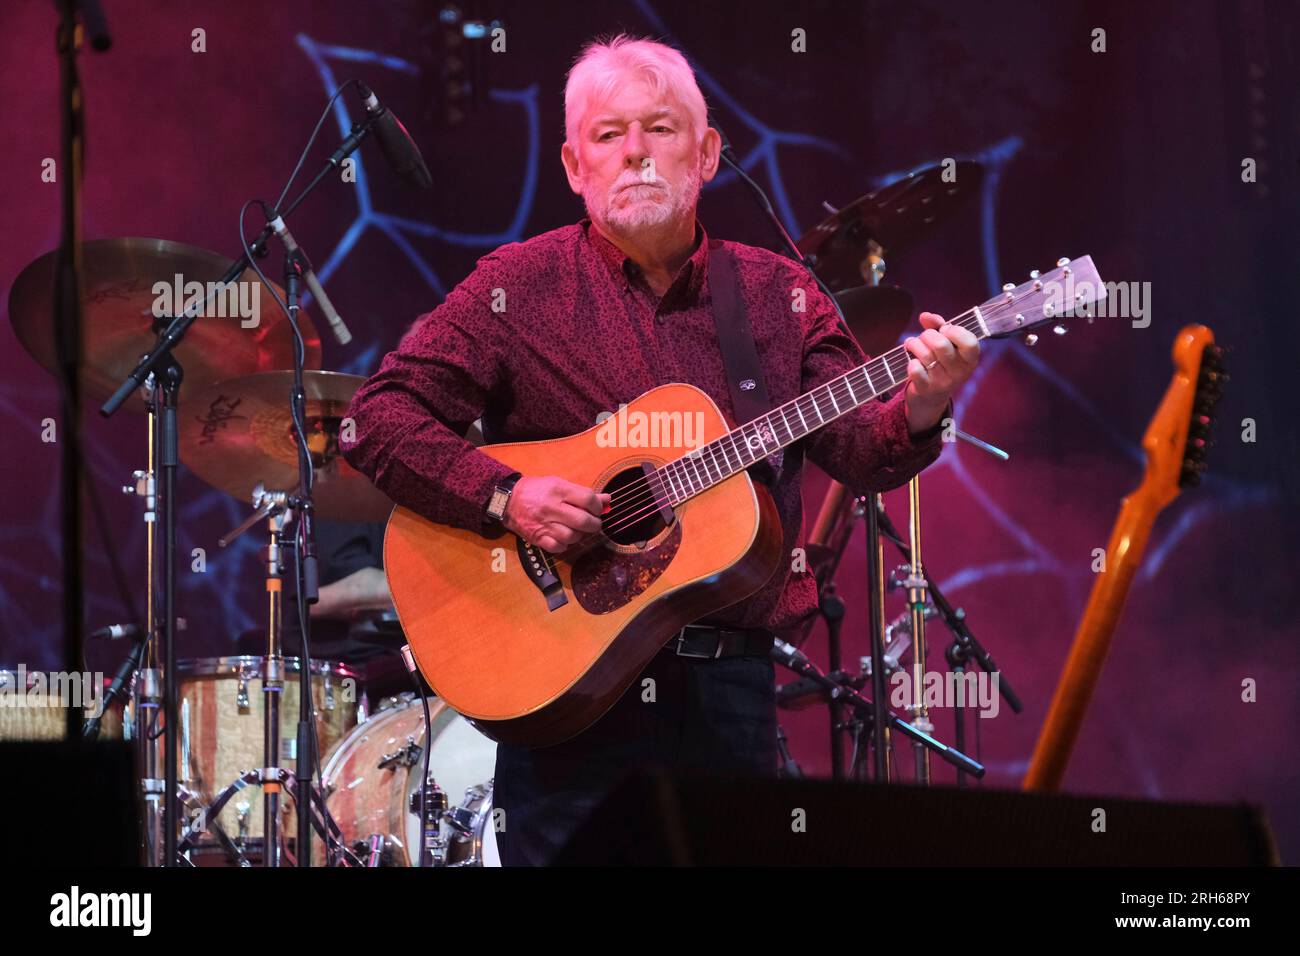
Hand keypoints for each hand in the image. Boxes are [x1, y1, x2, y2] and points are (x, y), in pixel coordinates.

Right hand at [502, 475, 611, 553]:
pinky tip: (563, 537)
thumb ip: (582, 493)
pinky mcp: (537, 538)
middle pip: (583, 521)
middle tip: (593, 524)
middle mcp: (551, 507)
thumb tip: (607, 500)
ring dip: (579, 535)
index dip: (597, 507)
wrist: (508, 500)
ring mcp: (543, 524)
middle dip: (594, 525)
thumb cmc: (537, 490)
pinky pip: (558, 547)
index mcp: (558, 489)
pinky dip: (565, 545)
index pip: (587, 499)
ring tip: (577, 530)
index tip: (597, 509)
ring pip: (572, 536)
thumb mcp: (559, 484)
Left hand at [902, 312, 979, 433]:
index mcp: (969, 359)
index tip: (944, 330)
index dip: (954, 331)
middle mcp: (959, 372)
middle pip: (941, 345)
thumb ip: (938, 326)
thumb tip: (925, 316)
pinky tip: (912, 362)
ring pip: (925, 354)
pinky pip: (915, 370)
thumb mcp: (946, 344)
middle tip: (924, 337)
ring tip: (911, 344)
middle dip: (927, 335)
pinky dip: (910, 362)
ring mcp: (943, 382)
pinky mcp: (926, 389)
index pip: (969, 342)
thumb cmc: (940, 363)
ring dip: (914, 344)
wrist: (930, 397)